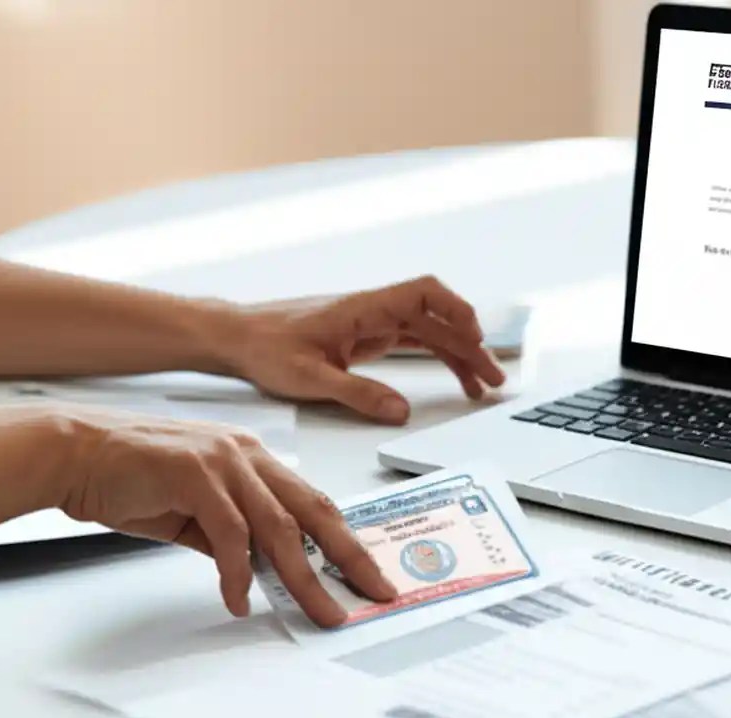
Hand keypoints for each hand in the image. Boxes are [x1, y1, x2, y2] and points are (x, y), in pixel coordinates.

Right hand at [57, 406, 393, 627]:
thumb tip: (261, 568)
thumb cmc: (131, 477)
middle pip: (315, 512)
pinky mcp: (195, 472)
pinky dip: (238, 571)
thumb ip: (231, 533)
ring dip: (302, 576)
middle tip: (372, 590)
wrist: (73, 453)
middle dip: (349, 556)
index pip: (314, 504)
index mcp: (255, 459)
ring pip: (280, 526)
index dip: (345, 541)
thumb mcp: (196, 511)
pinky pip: (230, 532)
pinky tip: (238, 598)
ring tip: (318, 608)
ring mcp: (224, 460)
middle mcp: (249, 454)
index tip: (366, 573)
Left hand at [222, 275, 505, 423]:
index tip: (475, 337)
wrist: (237, 337)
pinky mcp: (369, 337)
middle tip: (494, 380)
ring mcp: (374, 323)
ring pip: (431, 332)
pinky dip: (438, 359)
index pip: (424, 293)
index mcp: (364, 307)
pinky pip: (415, 343)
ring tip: (481, 387)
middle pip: (438, 319)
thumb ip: (357, 393)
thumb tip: (401, 411)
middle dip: (470, 347)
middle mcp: (375, 310)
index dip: (456, 310)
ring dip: (459, 355)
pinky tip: (453, 379)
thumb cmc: (265, 347)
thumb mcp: (309, 377)